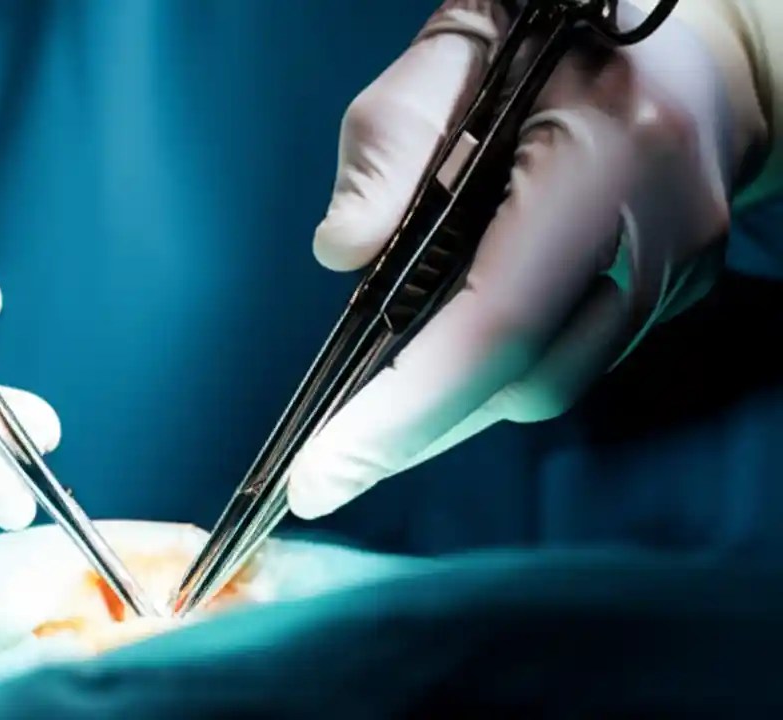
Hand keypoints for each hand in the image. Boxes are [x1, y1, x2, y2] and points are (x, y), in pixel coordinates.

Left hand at [289, 0, 758, 517]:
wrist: (698, 41)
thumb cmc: (558, 34)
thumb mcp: (455, 52)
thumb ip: (388, 145)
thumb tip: (339, 253)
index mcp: (600, 159)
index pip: (495, 324)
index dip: (401, 413)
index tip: (321, 477)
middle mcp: (655, 235)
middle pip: (523, 383)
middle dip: (412, 433)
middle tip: (328, 465)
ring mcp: (676, 274)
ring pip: (548, 388)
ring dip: (457, 403)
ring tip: (378, 407)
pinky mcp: (674, 293)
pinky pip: (573, 364)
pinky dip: (501, 373)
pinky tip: (451, 355)